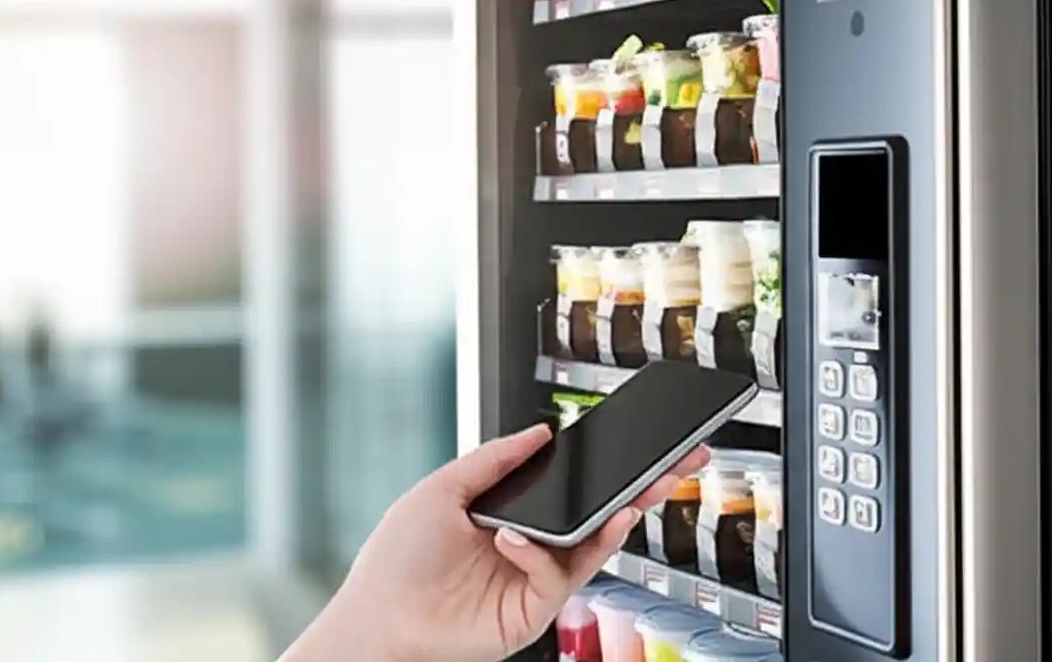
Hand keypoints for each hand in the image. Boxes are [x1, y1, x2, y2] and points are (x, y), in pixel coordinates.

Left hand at [280, 423, 712, 661]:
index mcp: (510, 516)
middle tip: (674, 467)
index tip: (633, 446)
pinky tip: (514, 539)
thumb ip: (494, 459)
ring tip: (634, 497)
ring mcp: (533, 581)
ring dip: (616, 521)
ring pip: (591, 548)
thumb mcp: (442, 488)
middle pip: (595, 517)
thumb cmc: (397, 559)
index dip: (602, 470)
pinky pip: (556, 576)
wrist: (378, 616)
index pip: (568, 490)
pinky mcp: (531, 611)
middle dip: (638, 492)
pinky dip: (540, 553)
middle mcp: (528, 548)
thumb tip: (538, 434)